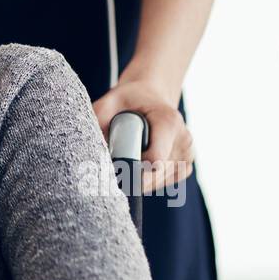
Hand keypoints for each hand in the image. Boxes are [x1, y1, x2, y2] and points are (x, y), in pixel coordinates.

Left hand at [92, 79, 194, 193]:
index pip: (155, 161)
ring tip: (128, 158)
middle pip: (155, 176)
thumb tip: (90, 144)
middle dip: (131, 174)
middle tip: (114, 165)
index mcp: (169, 122)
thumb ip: (99, 117)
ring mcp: (188, 155)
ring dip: (139, 178)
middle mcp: (184, 140)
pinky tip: (140, 163)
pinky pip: (163, 183)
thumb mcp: (111, 99)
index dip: (131, 169)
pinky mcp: (186, 166)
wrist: (152, 96)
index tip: (114, 169)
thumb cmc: (131, 98)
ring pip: (158, 183)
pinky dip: (148, 179)